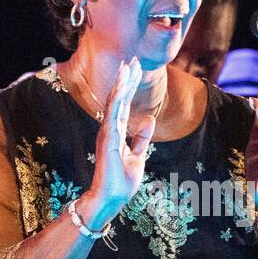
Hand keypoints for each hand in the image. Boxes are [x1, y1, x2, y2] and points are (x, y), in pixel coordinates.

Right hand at [88, 58, 155, 216]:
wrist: (111, 198)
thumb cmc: (121, 181)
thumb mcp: (138, 157)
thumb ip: (141, 139)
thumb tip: (149, 119)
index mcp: (117, 132)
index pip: (124, 104)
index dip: (130, 86)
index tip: (136, 68)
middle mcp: (110, 129)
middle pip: (119, 98)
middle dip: (127, 79)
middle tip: (133, 60)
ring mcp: (107, 133)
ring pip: (114, 103)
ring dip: (121, 84)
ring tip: (128, 66)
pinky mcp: (108, 140)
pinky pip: (112, 116)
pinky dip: (117, 100)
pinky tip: (122, 87)